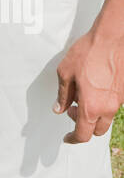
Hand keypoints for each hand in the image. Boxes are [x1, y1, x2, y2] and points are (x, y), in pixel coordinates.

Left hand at [54, 15, 123, 143]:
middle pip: (97, 130)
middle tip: (73, 109)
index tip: (67, 138)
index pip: (82, 135)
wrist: (112, 38)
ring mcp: (120, 101)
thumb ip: (62, 95)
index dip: (73, 139)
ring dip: (95, 115)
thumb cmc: (89, 52)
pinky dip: (104, 104)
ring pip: (107, 119)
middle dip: (84, 126)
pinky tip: (96, 88)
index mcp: (91, 107)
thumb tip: (59, 108)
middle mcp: (108, 108)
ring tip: (84, 96)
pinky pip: (114, 106)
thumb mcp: (65, 72)